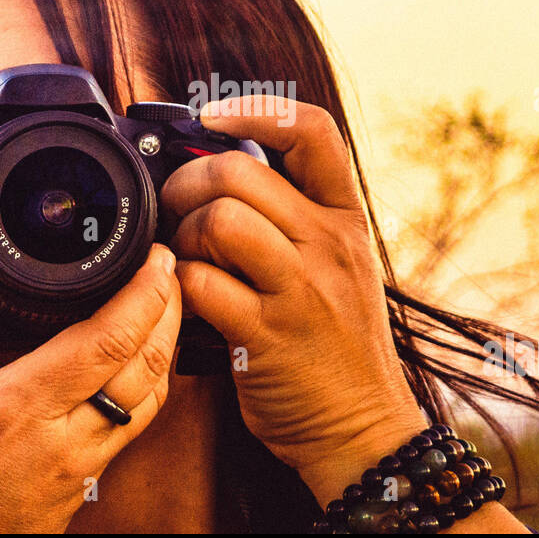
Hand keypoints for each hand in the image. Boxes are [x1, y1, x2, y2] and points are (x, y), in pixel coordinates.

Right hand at [0, 233, 180, 532]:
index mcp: (21, 409)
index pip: (109, 343)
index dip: (145, 294)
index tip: (156, 256)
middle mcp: (66, 439)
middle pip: (149, 365)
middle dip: (170, 309)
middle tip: (169, 265)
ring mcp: (84, 465)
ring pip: (153, 397)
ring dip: (167, 344)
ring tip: (163, 300)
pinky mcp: (88, 482)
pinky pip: (137, 423)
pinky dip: (152, 381)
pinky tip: (139, 357)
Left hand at [162, 96, 427, 506]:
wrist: (362, 428)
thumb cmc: (338, 343)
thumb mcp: (341, 265)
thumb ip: (296, 218)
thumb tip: (221, 169)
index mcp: (346, 218)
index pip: (312, 132)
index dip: (256, 110)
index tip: (212, 118)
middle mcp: (328, 245)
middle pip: (239, 171)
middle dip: (186, 181)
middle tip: (175, 207)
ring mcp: (300, 290)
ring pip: (219, 221)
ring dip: (182, 234)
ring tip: (184, 257)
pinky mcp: (267, 337)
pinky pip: (201, 285)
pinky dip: (178, 287)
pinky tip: (187, 298)